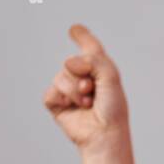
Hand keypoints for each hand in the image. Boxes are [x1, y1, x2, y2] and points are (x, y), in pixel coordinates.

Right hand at [42, 23, 130, 153]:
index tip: (75, 30)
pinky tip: (74, 108)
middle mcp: (82, 78)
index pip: (89, 49)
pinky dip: (63, 98)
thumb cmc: (112, 109)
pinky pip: (51, 92)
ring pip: (60, 77)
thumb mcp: (110, 76)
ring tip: (88, 102)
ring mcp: (68, 91)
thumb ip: (93, 59)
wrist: (105, 133)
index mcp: (98, 70)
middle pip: (70, 62)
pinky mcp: (56, 103)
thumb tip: (68, 63)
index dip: (82, 38)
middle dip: (83, 76)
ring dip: (76, 90)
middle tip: (94, 91)